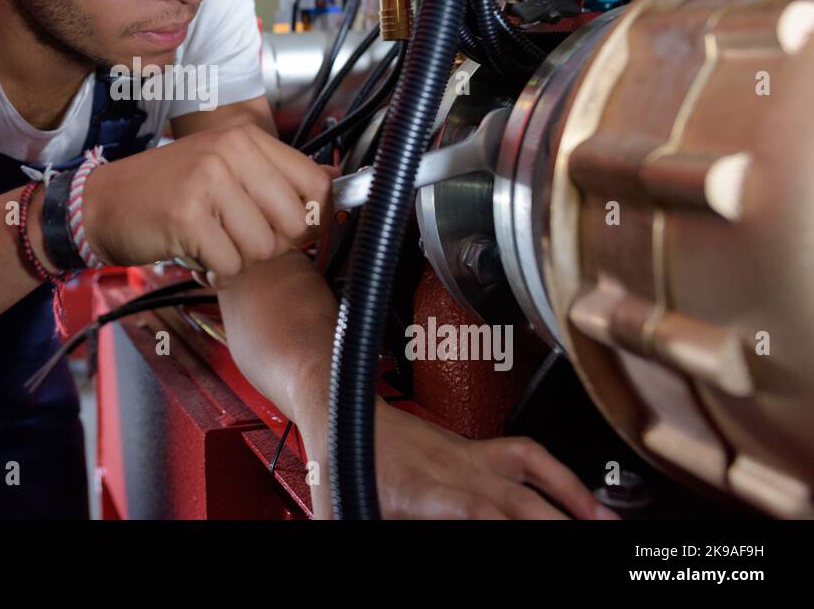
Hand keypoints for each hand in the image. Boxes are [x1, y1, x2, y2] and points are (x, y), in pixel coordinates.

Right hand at [80, 125, 335, 281]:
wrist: (103, 204)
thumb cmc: (167, 192)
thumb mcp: (224, 168)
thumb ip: (275, 177)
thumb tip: (335, 188)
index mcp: (245, 138)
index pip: (316, 185)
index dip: (314, 220)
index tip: (295, 233)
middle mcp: (229, 153)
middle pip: (295, 224)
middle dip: (273, 247)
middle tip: (240, 241)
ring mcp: (207, 182)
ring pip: (263, 249)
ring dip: (239, 261)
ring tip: (213, 245)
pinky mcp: (188, 216)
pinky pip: (231, 265)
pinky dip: (216, 272)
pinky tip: (196, 255)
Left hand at [298, 399, 619, 519]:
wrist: (338, 403)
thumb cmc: (342, 460)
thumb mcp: (346, 511)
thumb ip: (359, 526)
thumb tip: (358, 533)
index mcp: (425, 490)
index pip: (482, 512)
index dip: (514, 524)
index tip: (547, 543)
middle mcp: (454, 468)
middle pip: (518, 499)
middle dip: (558, 523)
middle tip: (593, 544)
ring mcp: (467, 453)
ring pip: (531, 470)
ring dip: (574, 497)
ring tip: (609, 525)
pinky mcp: (474, 446)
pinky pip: (525, 453)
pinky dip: (560, 473)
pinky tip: (582, 498)